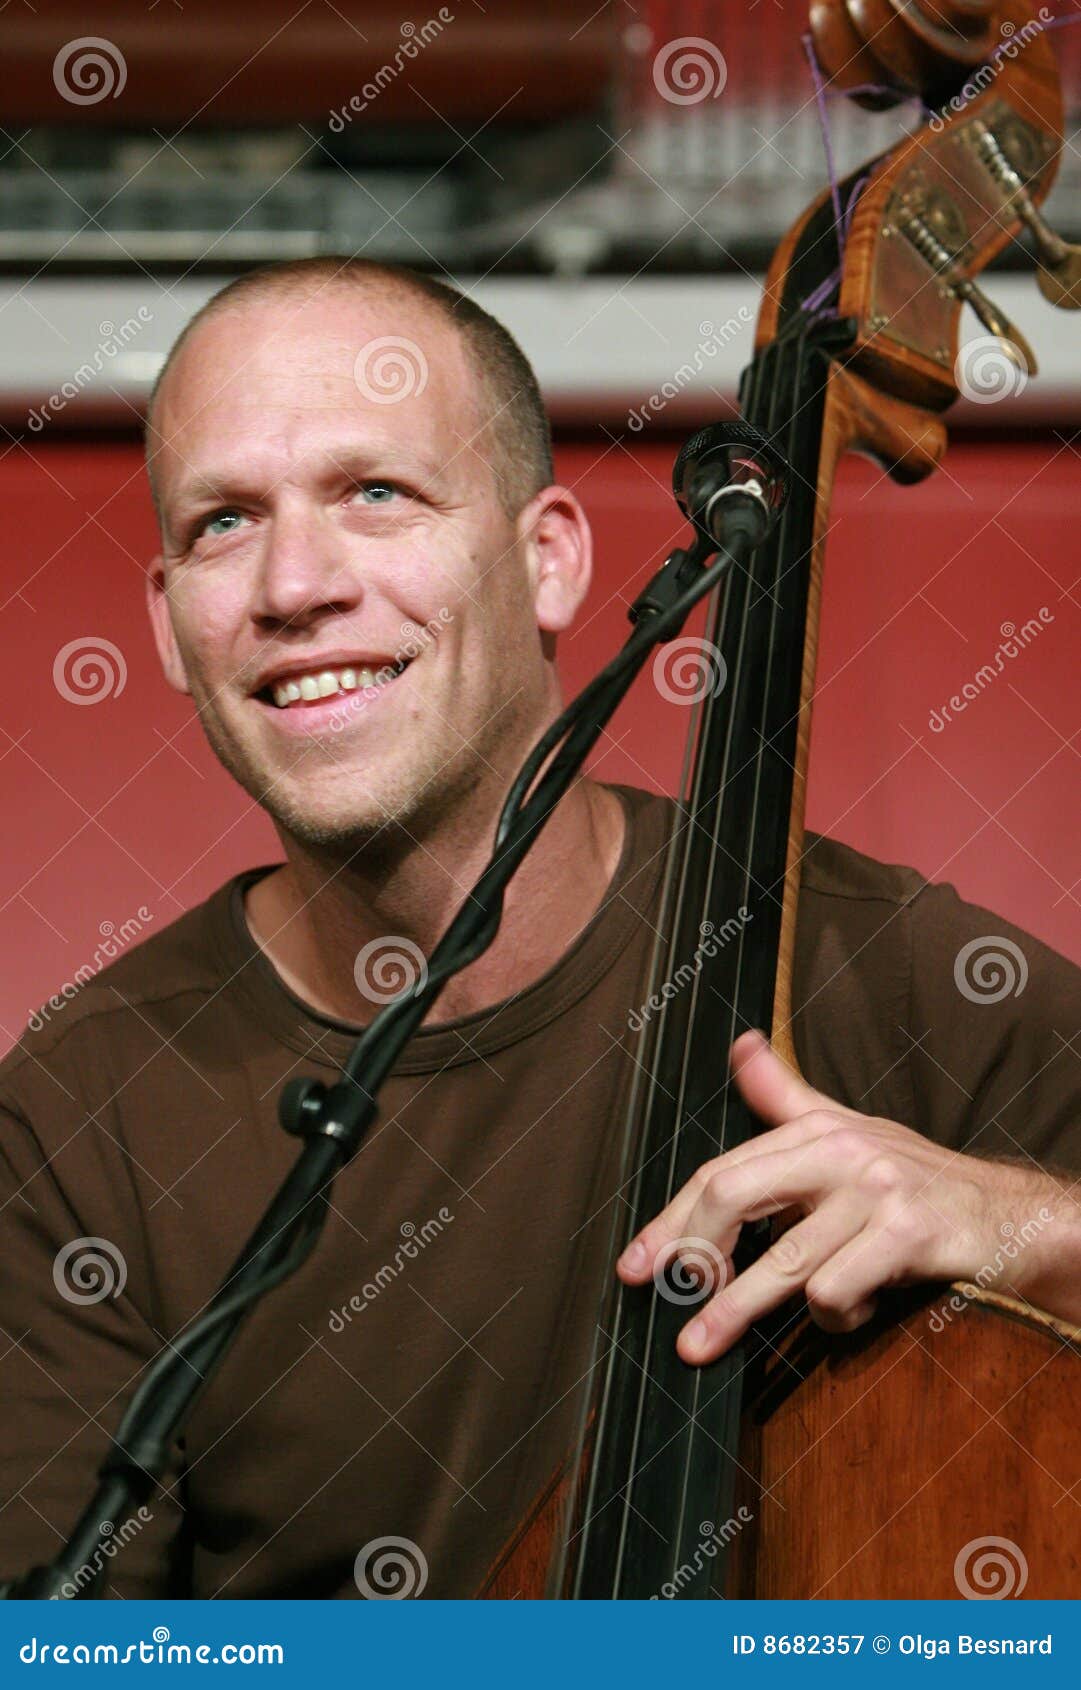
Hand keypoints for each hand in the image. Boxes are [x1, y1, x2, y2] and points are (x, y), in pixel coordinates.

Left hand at [616, 1029, 1080, 1363]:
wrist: (1007, 1216)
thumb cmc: (916, 1181)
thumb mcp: (848, 1130)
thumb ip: (786, 1099)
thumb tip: (741, 1047)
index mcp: (815, 1130)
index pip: (722, 1172)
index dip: (671, 1220)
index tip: (637, 1264)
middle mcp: (841, 1150)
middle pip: (733, 1196)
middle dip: (690, 1255)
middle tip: (667, 1304)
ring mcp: (876, 1190)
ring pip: (783, 1259)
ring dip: (733, 1311)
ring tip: (699, 1346)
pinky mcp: (909, 1234)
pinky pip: (839, 1290)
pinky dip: (835, 1318)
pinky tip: (852, 1313)